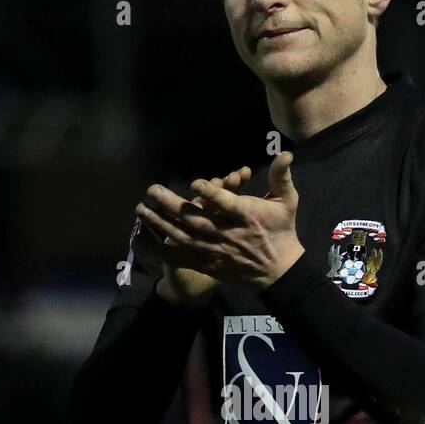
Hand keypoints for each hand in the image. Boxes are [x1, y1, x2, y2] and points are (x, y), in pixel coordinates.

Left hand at [136, 152, 304, 290]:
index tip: (196, 183)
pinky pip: (177, 257)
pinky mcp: (206, 264)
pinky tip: (138, 239)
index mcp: (247, 216)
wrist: (278, 271)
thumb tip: (286, 152)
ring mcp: (214, 251)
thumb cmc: (281, 231)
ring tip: (141, 209)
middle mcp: (227, 234)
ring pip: (182, 236)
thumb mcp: (286, 202)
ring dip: (159, 223)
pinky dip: (157, 249)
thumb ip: (281, 176)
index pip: (226, 204)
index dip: (211, 194)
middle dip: (172, 205)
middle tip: (152, 190)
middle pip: (196, 220)